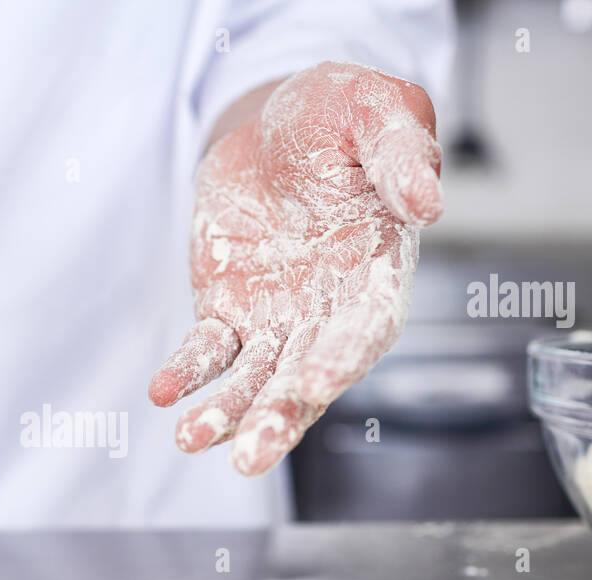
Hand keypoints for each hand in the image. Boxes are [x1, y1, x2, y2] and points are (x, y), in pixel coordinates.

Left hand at [149, 62, 441, 475]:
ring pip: (254, 379)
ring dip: (227, 413)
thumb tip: (428, 202)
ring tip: (193, 438)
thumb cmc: (339, 117)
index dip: (343, 359)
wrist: (274, 124)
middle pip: (306, 377)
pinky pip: (207, 350)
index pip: (365, 330)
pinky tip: (163, 392)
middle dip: (279, 416)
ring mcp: (276, 320)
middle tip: (251, 455)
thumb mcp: (376, 111)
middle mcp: (328, 312)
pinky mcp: (230, 313)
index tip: (314, 383)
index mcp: (376, 274)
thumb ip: (402, 154)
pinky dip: (187, 371)